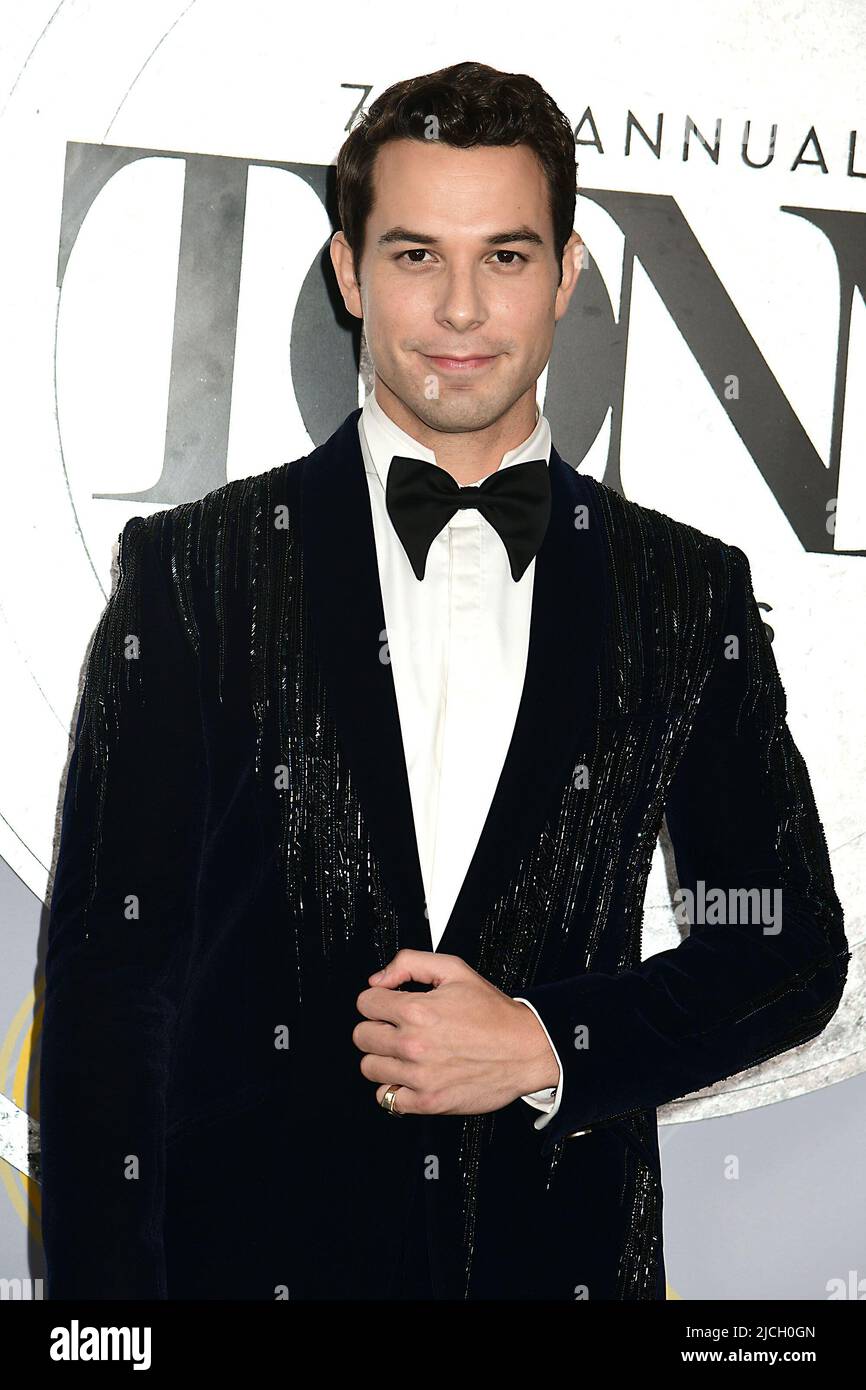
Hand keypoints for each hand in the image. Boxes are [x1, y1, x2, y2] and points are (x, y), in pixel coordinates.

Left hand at [353, 948, 559, 1115]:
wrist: (527, 1049)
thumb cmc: (494, 1013)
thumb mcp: (455, 970)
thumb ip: (410, 963)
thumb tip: (378, 980)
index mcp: (417, 1009)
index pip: (365, 1002)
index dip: (377, 1000)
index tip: (388, 1005)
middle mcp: (413, 1044)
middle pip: (361, 1036)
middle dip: (376, 1028)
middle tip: (396, 1028)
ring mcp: (419, 1076)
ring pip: (369, 1067)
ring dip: (383, 1058)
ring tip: (404, 1053)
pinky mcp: (428, 1102)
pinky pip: (386, 1099)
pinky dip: (394, 1088)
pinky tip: (410, 1076)